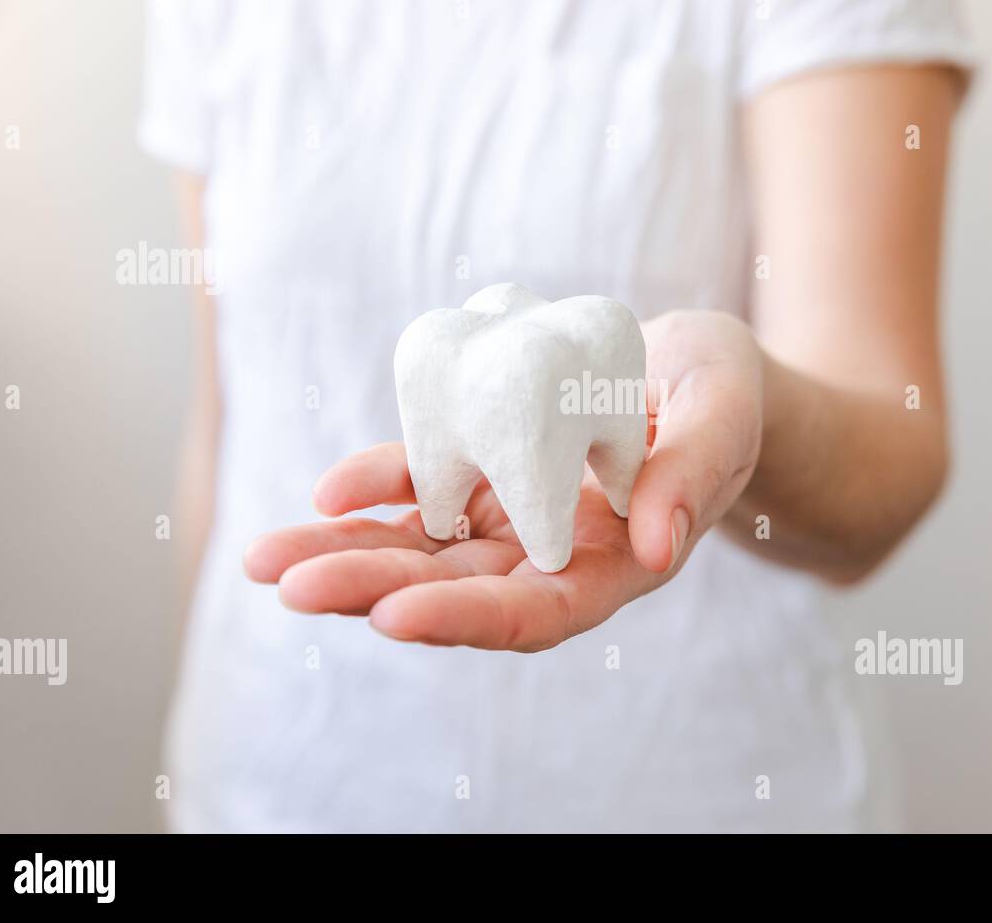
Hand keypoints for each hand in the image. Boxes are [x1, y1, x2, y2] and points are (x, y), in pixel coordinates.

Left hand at [244, 310, 763, 650]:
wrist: (693, 372)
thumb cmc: (724, 392)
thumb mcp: (726, 414)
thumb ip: (697, 473)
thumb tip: (655, 549)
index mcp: (619, 562)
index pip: (540, 611)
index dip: (468, 618)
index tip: (395, 616)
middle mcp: (556, 555)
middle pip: (458, 591)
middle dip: (372, 590)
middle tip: (290, 584)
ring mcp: (515, 518)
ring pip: (424, 550)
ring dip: (346, 553)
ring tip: (265, 559)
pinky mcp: (488, 472)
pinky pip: (425, 488)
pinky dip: (377, 490)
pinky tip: (330, 492)